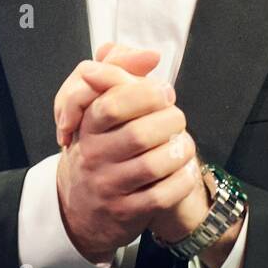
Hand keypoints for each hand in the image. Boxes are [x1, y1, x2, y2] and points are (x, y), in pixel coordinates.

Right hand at [52, 44, 201, 262]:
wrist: (82, 207)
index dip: (147, 94)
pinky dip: (182, 180)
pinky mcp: (126, 212)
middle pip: (139, 134)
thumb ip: (120, 73)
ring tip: (184, 144)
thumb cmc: (101, 147)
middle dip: (170, 121)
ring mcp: (108, 187)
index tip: (165, 92)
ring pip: (154, 165)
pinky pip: (163, 195)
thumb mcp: (99, 109)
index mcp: (87, 127)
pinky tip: (185, 170)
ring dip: (180, 151)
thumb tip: (152, 54)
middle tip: (178, 119)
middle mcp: (94, 156)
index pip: (112, 104)